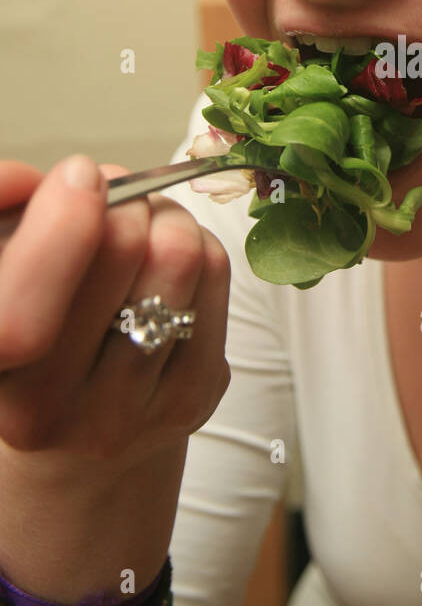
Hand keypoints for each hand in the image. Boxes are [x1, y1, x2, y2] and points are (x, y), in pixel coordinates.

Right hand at [0, 155, 230, 476]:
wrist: (74, 430)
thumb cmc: (31, 317)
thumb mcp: (3, 261)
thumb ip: (10, 216)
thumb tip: (39, 179)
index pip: (21, 317)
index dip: (62, 226)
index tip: (79, 175)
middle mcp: (47, 409)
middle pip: (123, 248)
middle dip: (123, 199)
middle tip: (112, 196)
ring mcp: (125, 411)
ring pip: (180, 254)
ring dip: (166, 217)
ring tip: (142, 229)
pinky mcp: (191, 399)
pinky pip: (215, 274)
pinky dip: (199, 245)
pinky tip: (169, 267)